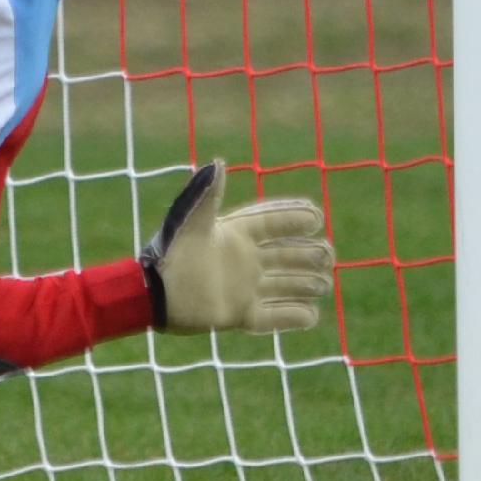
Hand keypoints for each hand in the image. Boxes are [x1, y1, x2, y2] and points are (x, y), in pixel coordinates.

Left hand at [142, 162, 333, 335]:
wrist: (152, 295)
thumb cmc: (169, 253)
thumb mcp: (190, 221)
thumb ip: (206, 194)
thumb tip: (218, 163)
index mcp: (234, 234)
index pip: (271, 222)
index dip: (294, 218)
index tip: (317, 216)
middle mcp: (242, 260)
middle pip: (285, 255)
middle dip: (309, 254)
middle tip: (328, 254)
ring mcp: (242, 288)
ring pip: (283, 285)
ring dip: (305, 284)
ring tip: (326, 285)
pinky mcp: (238, 314)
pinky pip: (271, 316)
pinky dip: (291, 317)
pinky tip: (312, 316)